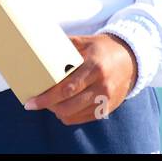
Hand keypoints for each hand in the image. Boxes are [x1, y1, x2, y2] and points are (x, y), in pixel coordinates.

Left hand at [22, 33, 137, 124]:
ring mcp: (106, 99)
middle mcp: (101, 85)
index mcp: (94, 66)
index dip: (46, 97)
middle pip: (68, 104)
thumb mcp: (84, 42)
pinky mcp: (107, 108)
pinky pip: (83, 118)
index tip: (31, 101)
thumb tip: (40, 46)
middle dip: (47, 106)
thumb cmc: (102, 49)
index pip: (66, 88)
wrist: (130, 59)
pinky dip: (69, 116)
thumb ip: (64, 46)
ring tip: (47, 103)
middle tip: (33, 104)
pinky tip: (61, 108)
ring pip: (74, 114)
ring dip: (56, 111)